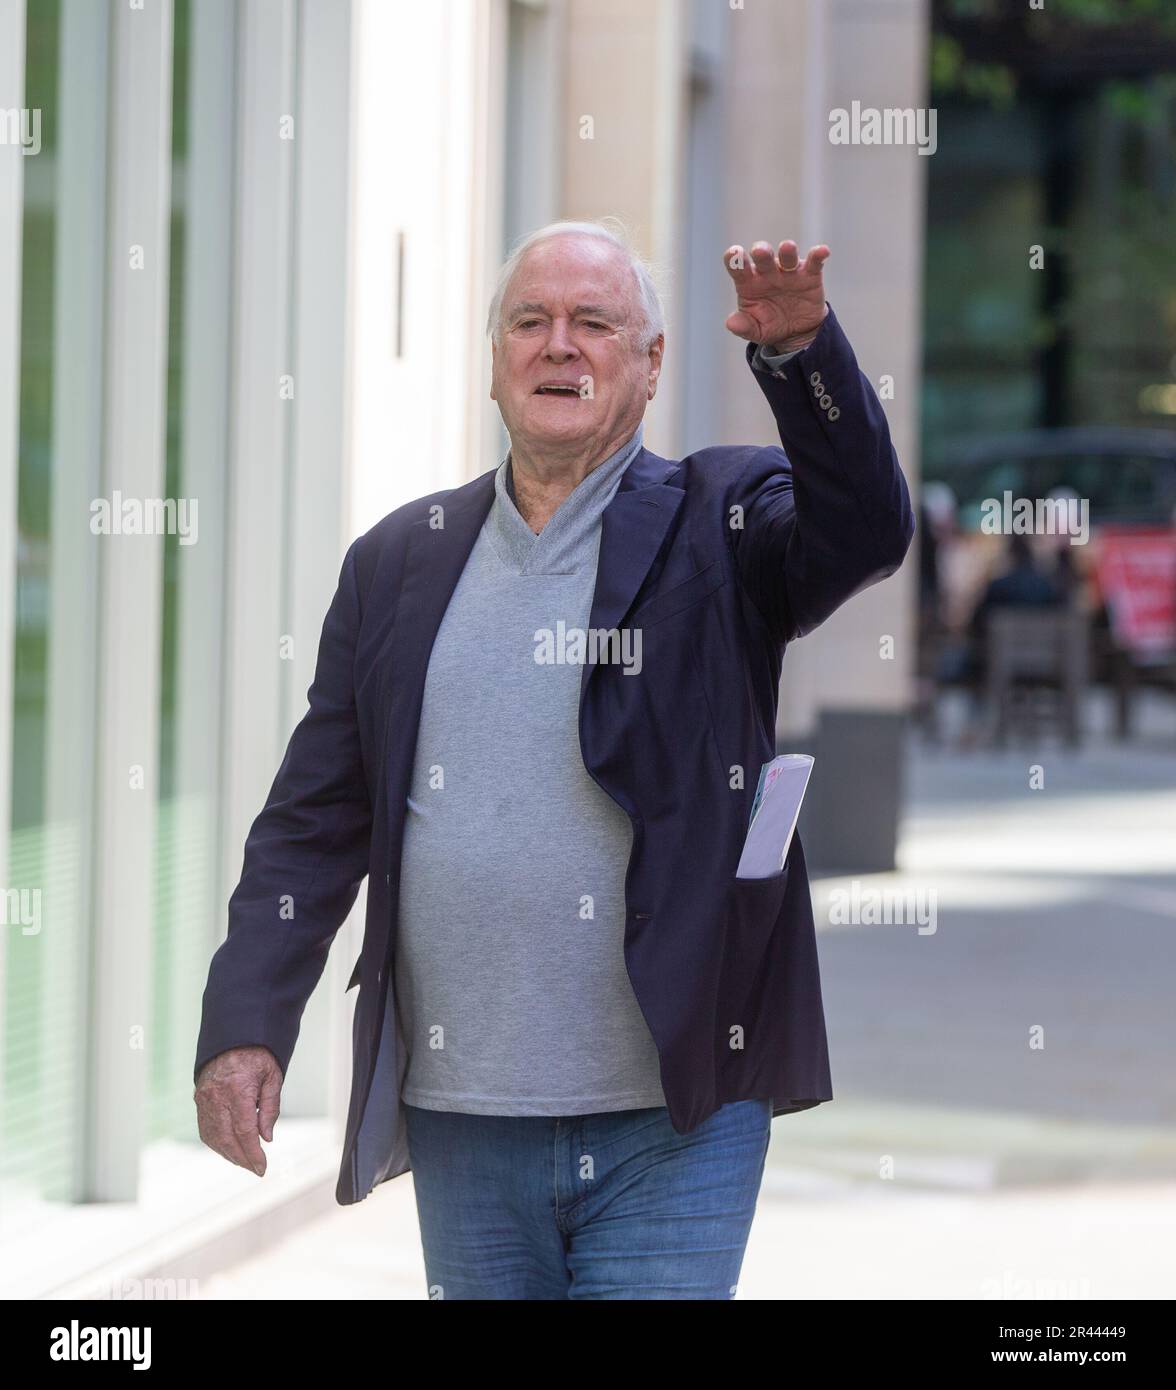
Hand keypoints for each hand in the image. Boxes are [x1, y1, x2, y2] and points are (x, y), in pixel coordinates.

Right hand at [195, 1045, 283, 1176]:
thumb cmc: (257, 1055)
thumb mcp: (272, 1077)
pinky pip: (205, 1129)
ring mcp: (204, 1099)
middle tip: (256, 1169)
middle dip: (242, 1158)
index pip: (244, 1131)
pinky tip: (230, 1149)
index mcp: (237, 1089)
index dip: (253, 1153)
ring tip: (246, 1162)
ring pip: (214, 1137)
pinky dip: (217, 1143)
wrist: (233, 1036)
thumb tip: (266, 1138)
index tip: (262, 1167)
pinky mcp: (199, 1100)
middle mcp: (216, 1096)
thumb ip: (270, 1108)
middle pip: (227, 1139)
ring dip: (229, 1154)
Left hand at [723, 240, 828, 348]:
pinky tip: (822, 251)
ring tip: (788, 247)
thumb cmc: (770, 324)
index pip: (738, 267)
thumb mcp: (755, 331)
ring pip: (788, 256)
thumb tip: (731, 323)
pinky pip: (814, 262)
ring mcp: (789, 272)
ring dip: (787, 251)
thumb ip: (743, 326)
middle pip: (763, 257)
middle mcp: (768, 272)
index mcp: (749, 283)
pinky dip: (818, 255)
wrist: (797, 332)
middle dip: (762, 252)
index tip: (733, 254)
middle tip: (760, 251)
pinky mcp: (810, 275)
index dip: (734, 259)